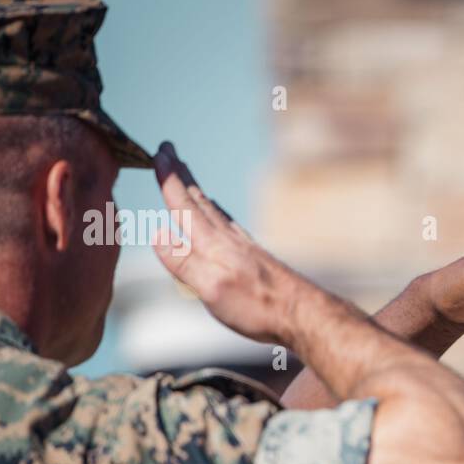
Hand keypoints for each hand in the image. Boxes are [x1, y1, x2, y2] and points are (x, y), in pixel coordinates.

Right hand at [151, 141, 301, 343]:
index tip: (157, 153)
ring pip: (214, 211)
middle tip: (168, 150)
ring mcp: (244, 247)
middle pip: (198, 201)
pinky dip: (217, 213)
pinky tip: (220, 216)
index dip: (168, 179)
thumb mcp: (211, 289)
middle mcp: (228, 239)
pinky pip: (229, 225)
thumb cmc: (258, 306)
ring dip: (197, 193)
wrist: (305, 313)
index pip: (184, 205)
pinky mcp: (256, 258)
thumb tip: (157, 233)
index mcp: (213, 245)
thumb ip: (183, 262)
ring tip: (188, 180)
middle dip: (180, 176)